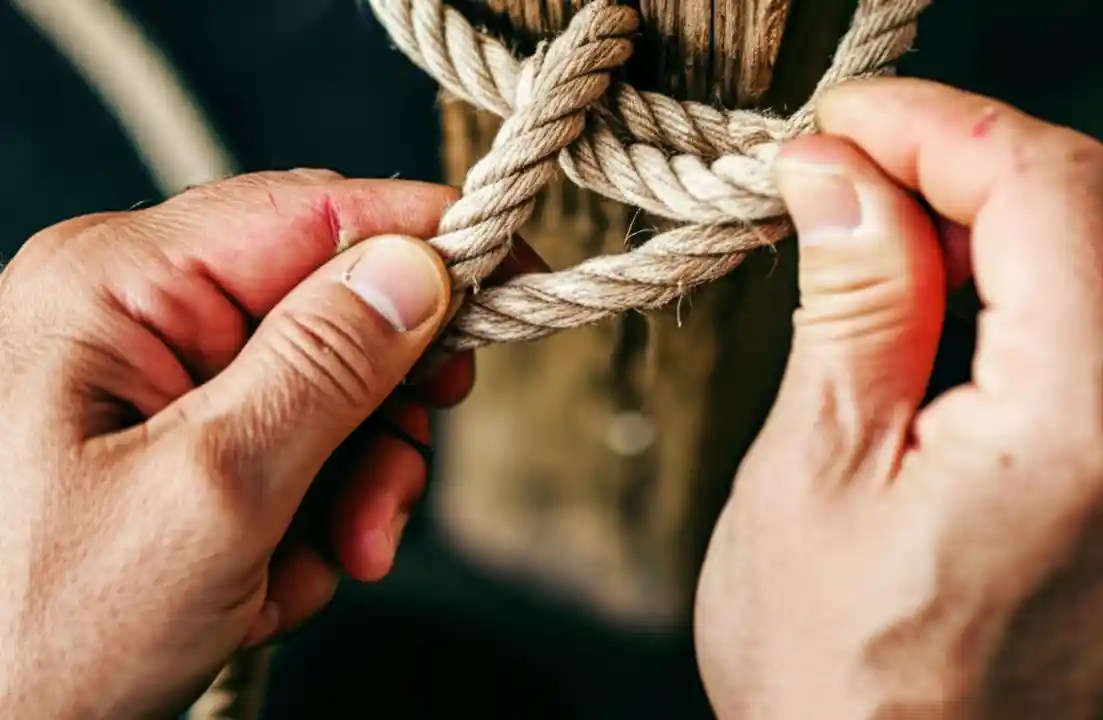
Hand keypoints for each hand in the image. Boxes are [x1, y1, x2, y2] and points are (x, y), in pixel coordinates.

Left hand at [0, 170, 537, 717]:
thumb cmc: (33, 631)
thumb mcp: (213, 494)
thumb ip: (325, 366)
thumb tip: (421, 265)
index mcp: (119, 283)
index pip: (320, 212)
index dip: (432, 239)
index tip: (519, 281)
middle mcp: (133, 310)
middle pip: (332, 309)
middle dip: (382, 413)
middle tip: (388, 502)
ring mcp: (148, 377)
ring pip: (323, 389)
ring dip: (350, 483)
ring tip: (317, 565)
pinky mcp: (165, 439)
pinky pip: (285, 447)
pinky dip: (305, 518)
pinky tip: (265, 584)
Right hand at [694, 79, 1102, 718]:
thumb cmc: (837, 674)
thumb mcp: (815, 474)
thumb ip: (853, 299)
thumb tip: (844, 169)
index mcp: (1094, 429)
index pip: (1048, 187)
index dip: (935, 124)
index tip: (839, 123)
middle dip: (968, 154)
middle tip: (848, 164)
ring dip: (1008, 209)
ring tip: (886, 228)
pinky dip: (1050, 275)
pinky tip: (960, 292)